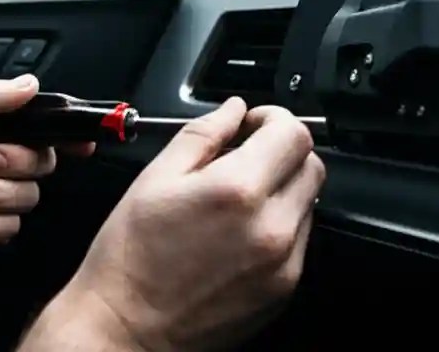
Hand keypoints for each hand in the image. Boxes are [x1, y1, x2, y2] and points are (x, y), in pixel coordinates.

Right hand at [19, 97, 324, 351]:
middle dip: (282, 151)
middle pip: (311, 165)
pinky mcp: (284, 289)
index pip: (294, 133)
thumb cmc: (131, 259)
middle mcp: (270, 228)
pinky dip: (279, 225)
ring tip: (235, 200)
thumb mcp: (155, 178)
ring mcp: (283, 263)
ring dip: (282, 188)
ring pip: (308, 202)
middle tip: (245, 157)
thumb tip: (233, 109)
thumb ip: (202, 134)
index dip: (274, 118)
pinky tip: (238, 232)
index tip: (253, 124)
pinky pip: (299, 240)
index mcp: (237, 191)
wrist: (127, 331)